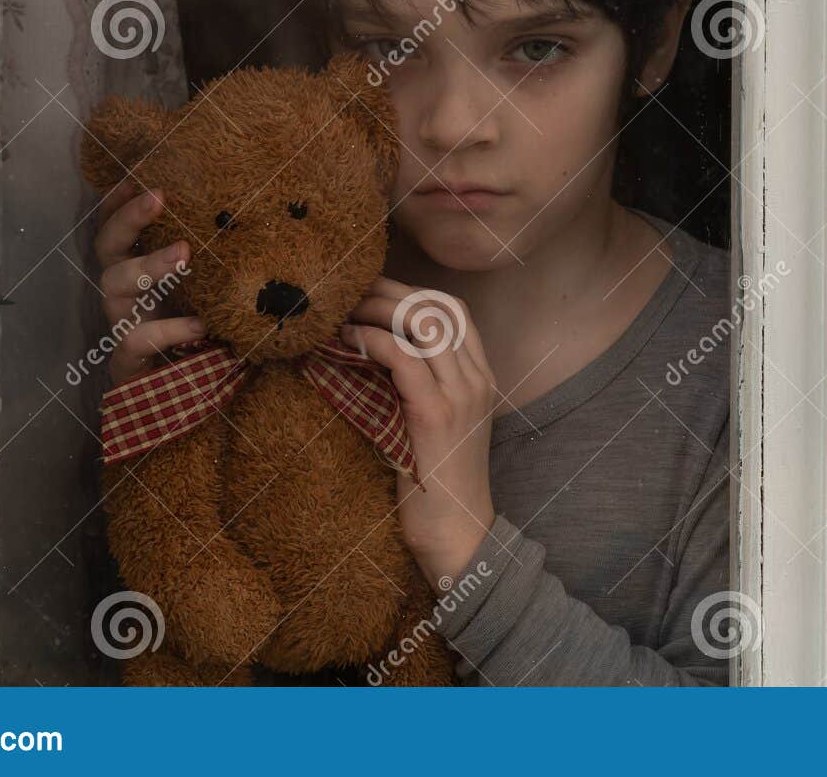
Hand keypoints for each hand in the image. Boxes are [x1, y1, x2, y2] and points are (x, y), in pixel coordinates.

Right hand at [91, 177, 206, 384]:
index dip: (121, 200)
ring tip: (185, 253)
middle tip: (160, 197)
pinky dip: (167, 330)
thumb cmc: (207, 334)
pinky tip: (199, 326)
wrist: (191, 401)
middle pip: (107, 246)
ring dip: (148, 265)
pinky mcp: (128, 364)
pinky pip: (136, 341)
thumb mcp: (215, 292)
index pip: (118, 227)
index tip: (142, 173)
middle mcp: (126, 294)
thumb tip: (271, 219)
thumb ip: (225, 263)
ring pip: (114, 285)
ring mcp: (123, 326)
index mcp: (141, 271)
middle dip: (129, 219)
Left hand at [339, 278, 496, 589]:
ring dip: (378, 307)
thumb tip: (374, 354)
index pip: (454, 309)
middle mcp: (477, 379)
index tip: (372, 291)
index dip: (411, 291)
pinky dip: (373, 340)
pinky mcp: (434, 415)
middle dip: (391, 289)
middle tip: (350, 291)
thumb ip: (422, 389)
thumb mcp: (439, 428)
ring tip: (344, 311)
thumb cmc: (438, 487)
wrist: (457, 537)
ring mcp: (460, 395)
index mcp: (482, 378)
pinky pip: (403, 357)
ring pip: (422, 322)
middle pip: (438, 305)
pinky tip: (349, 340)